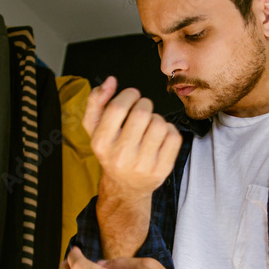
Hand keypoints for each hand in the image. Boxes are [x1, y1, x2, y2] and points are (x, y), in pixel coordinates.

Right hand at [83, 76, 181, 199]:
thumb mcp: (94, 128)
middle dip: (145, 104)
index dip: (129, 95)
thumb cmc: (111, 151)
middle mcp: (120, 156)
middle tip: (142, 110)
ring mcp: (142, 165)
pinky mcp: (161, 170)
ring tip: (150, 125)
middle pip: (142, 113)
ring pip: (160, 124)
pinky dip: (169, 131)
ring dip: (157, 118)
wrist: (124, 186)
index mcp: (101, 143)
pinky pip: (173, 137)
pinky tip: (160, 137)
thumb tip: (110, 81)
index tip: (132, 96)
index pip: (118, 107)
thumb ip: (96, 101)